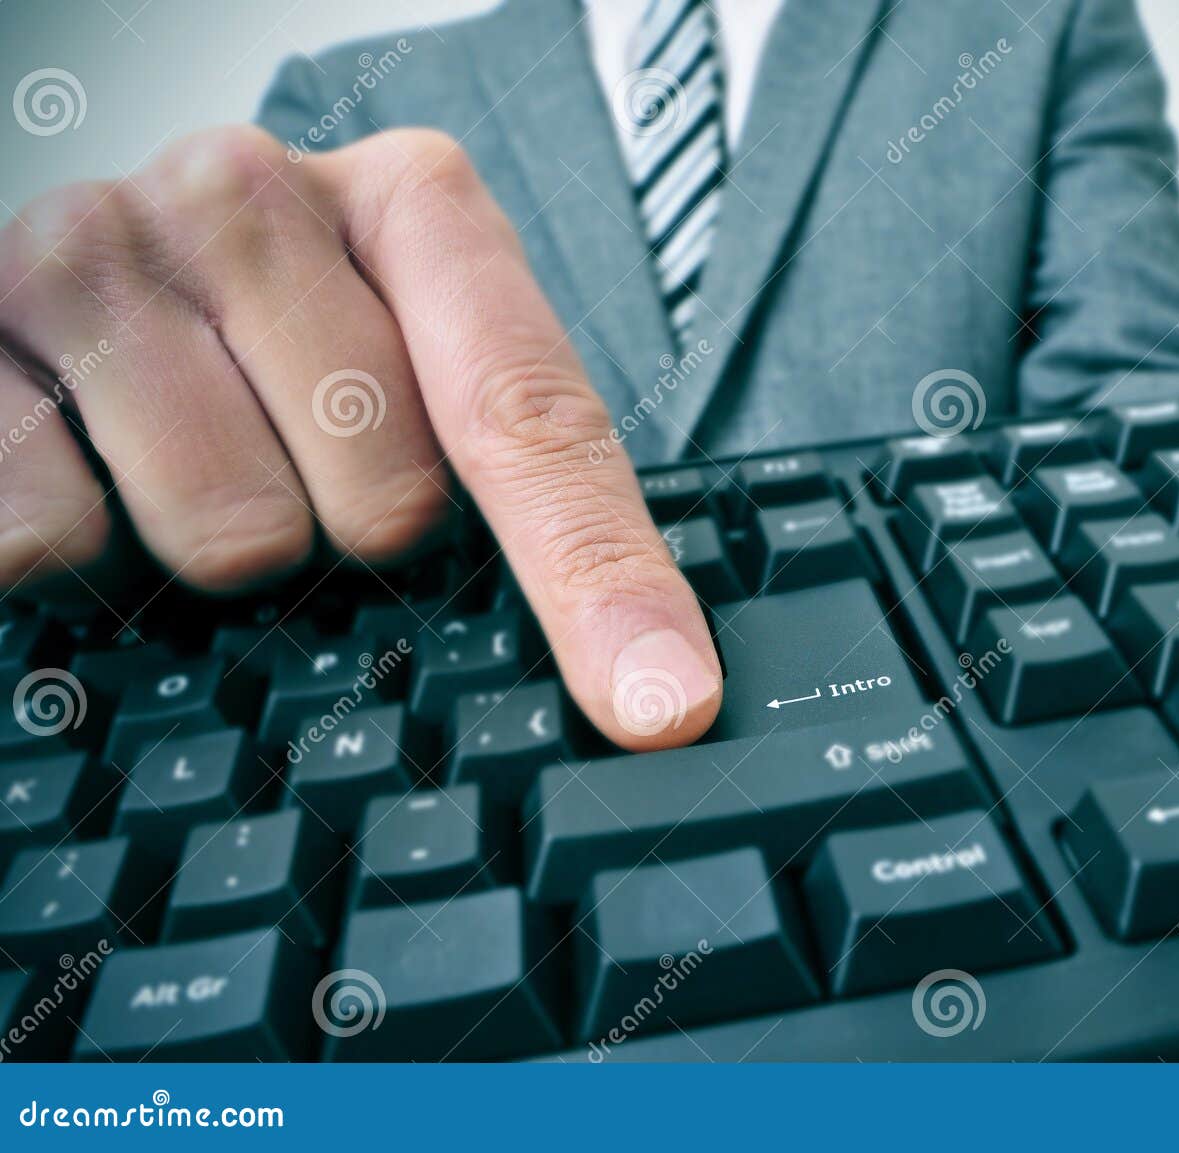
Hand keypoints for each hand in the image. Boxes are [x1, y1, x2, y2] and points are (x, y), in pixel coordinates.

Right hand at [0, 126, 721, 750]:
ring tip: (194, 474)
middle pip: (384, 495)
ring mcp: (93, 246)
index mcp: (404, 201)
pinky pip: (56, 536)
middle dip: (354, 539)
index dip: (597, 578)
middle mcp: (249, 191)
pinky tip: (95, 479)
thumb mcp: (430, 384)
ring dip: (226, 552)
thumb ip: (549, 496)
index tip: (659, 705)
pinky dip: (86, 557)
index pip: (528, 413)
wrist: (86, 297)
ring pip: (232, 531)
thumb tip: (662, 690)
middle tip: (305, 483)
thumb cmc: (286, 352)